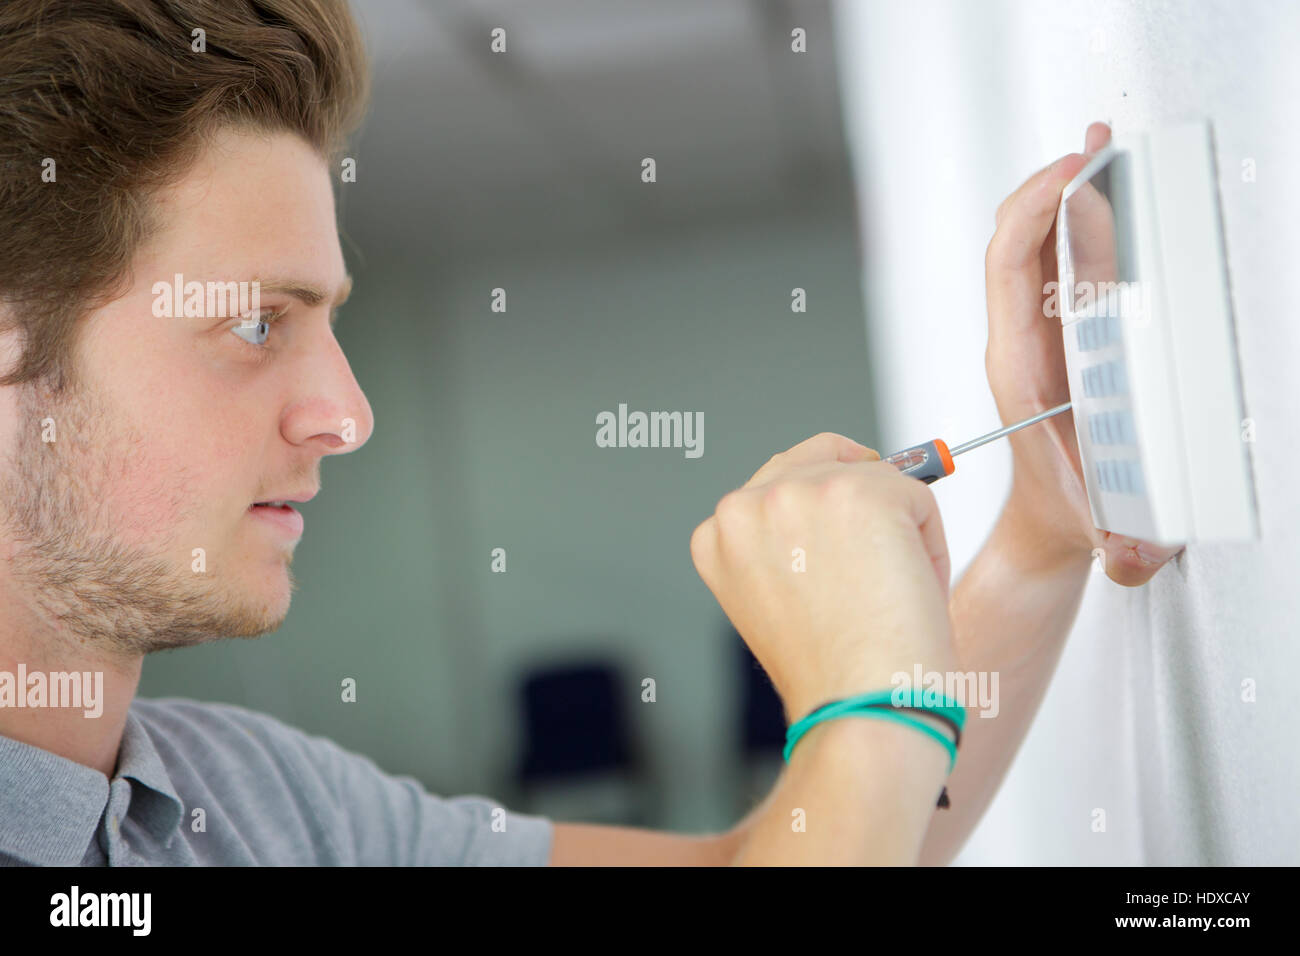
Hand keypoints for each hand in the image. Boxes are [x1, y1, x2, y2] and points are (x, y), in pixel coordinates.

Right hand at [689, 433, 955, 722]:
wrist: (859, 709)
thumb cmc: (832, 680)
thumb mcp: (781, 604)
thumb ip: (792, 549)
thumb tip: (849, 514)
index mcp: (715, 536)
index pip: (775, 486)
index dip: (820, 516)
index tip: (841, 552)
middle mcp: (745, 506)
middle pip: (823, 459)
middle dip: (861, 507)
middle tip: (880, 566)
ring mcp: (799, 493)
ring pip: (873, 479)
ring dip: (896, 528)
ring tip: (889, 593)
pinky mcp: (859, 491)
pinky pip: (916, 494)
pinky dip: (928, 542)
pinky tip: (908, 590)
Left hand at [984, 121, 1182, 583]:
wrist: (1051, 523)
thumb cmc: (1069, 511)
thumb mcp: (1101, 529)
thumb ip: (1120, 544)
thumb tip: (1135, 554)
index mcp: (1018, 366)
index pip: (1010, 269)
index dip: (1035, 212)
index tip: (1072, 174)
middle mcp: (1022, 340)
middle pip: (1022, 242)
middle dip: (1054, 184)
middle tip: (1097, 143)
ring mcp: (1040, 335)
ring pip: (1044, 247)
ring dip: (1071, 194)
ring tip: (1105, 145)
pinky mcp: (1064, 337)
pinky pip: (1066, 266)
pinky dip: (1086, 222)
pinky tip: (1110, 188)